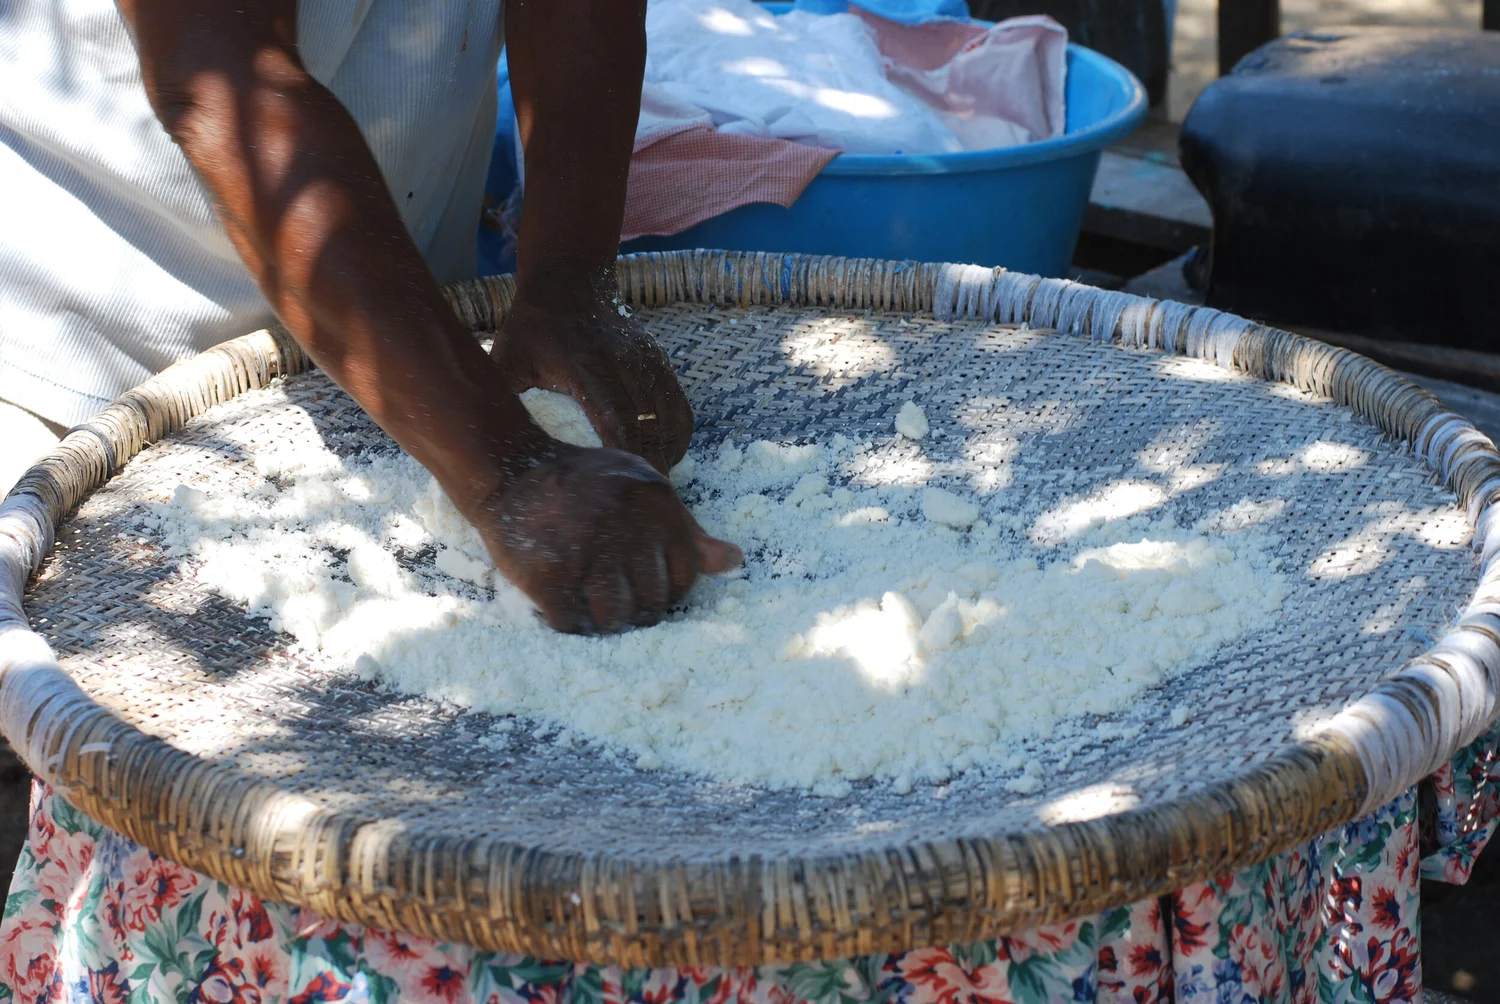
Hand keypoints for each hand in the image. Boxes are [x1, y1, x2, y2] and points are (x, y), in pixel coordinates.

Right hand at [476, 444, 741, 633]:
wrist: (512, 470)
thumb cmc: (586, 484)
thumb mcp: (644, 490)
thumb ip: (688, 530)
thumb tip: (736, 561)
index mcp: (657, 507)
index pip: (685, 578)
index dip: (666, 590)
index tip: (641, 585)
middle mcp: (627, 529)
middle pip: (651, 605)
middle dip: (633, 609)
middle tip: (609, 597)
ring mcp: (587, 553)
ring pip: (614, 620)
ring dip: (601, 621)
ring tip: (586, 603)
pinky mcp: (549, 575)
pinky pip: (572, 623)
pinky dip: (567, 622)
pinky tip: (558, 603)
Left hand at [495, 297, 693, 473]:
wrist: (570, 282)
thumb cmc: (533, 327)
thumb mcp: (508, 359)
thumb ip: (505, 401)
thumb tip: (494, 449)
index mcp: (586, 365)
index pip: (617, 419)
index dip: (624, 457)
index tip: (621, 488)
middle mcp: (625, 363)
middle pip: (650, 427)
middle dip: (648, 468)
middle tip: (638, 502)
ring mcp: (648, 362)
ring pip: (670, 422)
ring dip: (664, 457)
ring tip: (650, 486)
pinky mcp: (660, 364)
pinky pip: (679, 410)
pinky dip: (674, 439)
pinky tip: (661, 459)